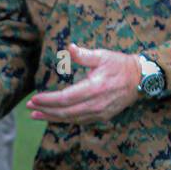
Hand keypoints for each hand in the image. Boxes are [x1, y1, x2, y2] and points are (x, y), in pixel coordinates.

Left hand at [27, 42, 141, 124]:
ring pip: (71, 119)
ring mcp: (99, 113)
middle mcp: (95, 104)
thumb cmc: (120, 65)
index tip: (34, 98)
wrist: (141, 79)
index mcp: (94, 88)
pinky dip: (65, 120)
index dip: (48, 100)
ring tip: (36, 115)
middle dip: (45, 110)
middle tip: (30, 107)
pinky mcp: (102, 117)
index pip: (65, 98)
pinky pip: (79, 121)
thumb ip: (84, 54)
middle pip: (65, 112)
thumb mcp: (102, 55)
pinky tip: (55, 117)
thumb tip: (69, 48)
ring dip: (52, 118)